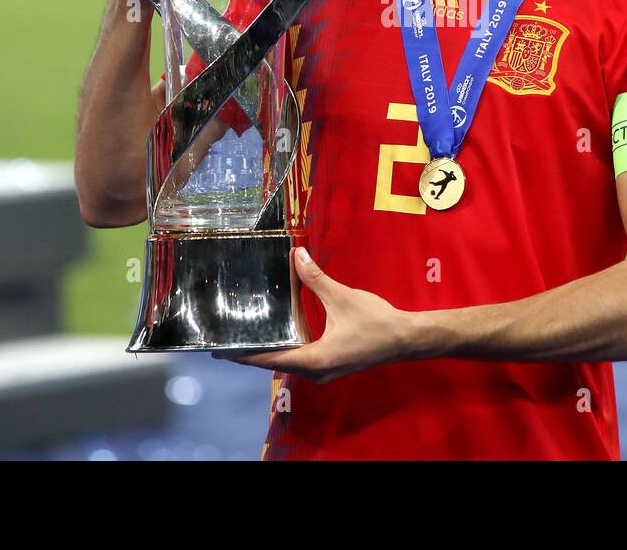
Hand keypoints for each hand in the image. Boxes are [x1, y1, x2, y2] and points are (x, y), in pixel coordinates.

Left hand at [218, 248, 420, 383]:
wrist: (406, 339)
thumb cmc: (375, 321)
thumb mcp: (342, 297)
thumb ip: (316, 279)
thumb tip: (297, 255)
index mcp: (314, 359)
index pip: (269, 359)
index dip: (243, 354)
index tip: (220, 350)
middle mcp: (315, 371)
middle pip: (275, 363)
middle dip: (253, 352)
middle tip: (229, 337)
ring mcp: (324, 371)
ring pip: (289, 362)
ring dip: (271, 350)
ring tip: (250, 334)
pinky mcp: (332, 365)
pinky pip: (302, 359)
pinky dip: (288, 348)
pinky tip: (282, 333)